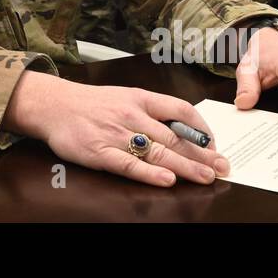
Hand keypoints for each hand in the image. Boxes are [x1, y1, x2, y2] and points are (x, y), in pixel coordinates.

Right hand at [3, 71, 228, 186]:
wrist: (54, 104)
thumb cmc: (93, 103)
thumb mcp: (126, 97)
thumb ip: (153, 110)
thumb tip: (185, 129)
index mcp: (140, 98)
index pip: (180, 109)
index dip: (202, 128)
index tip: (215, 145)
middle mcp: (132, 115)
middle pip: (174, 137)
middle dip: (202, 155)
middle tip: (222, 168)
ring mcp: (116, 134)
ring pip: (157, 152)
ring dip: (185, 166)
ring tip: (206, 177)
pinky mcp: (100, 152)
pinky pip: (129, 165)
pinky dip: (149, 174)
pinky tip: (167, 180)